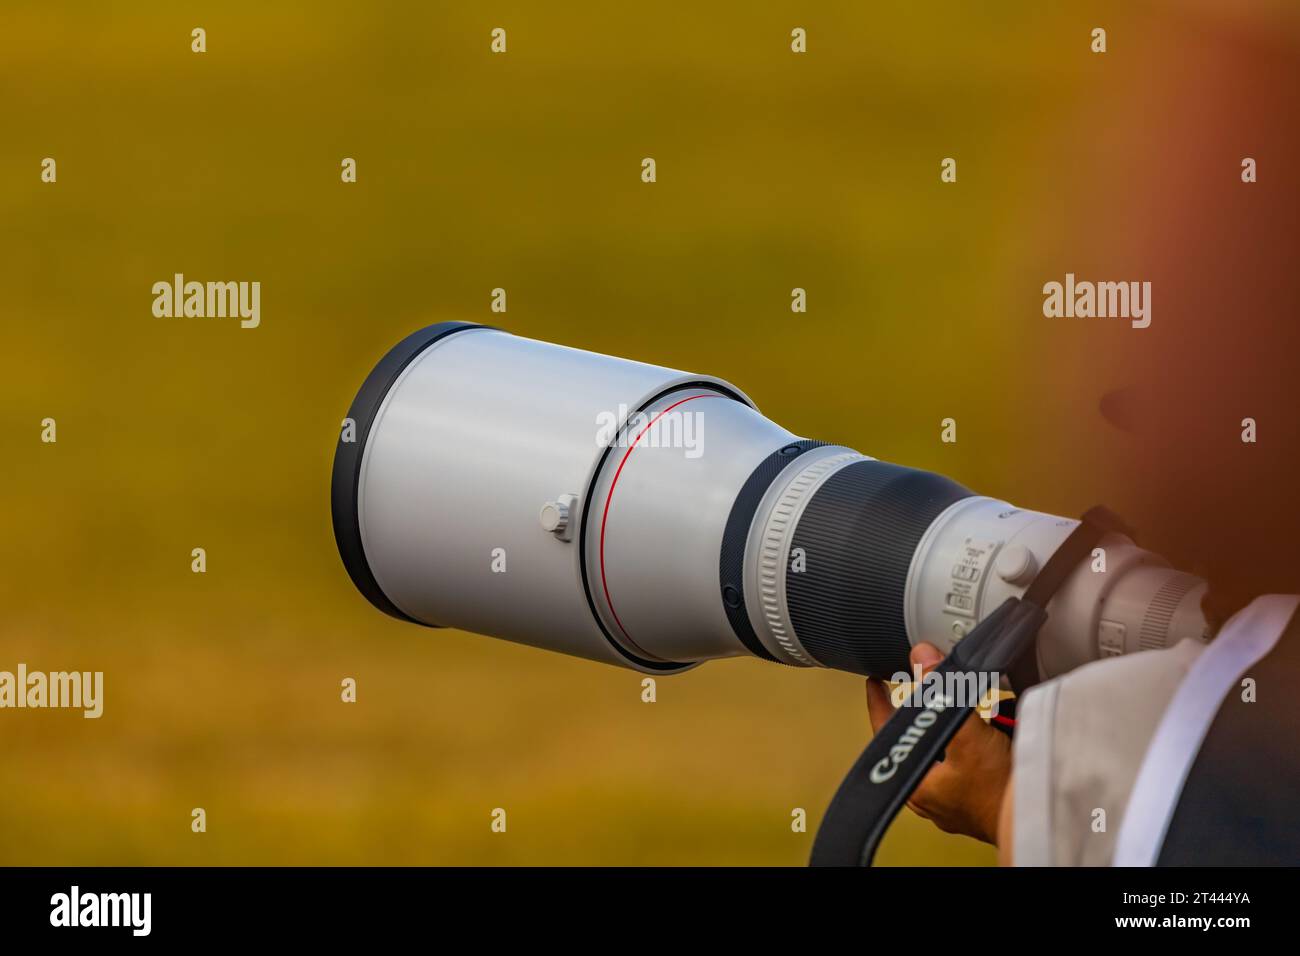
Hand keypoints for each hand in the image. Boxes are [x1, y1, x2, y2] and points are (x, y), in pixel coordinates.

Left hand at [865, 642, 1011, 845]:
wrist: (1038, 815)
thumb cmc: (1000, 794)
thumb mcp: (967, 733)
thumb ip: (945, 694)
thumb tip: (923, 660)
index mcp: (914, 784)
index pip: (886, 733)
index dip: (880, 704)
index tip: (875, 684)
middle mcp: (930, 795)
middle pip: (920, 739)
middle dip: (933, 716)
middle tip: (938, 697)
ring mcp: (955, 798)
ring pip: (949, 750)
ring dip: (964, 730)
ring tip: (982, 721)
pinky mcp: (978, 797)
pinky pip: (973, 761)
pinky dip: (983, 743)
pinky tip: (999, 736)